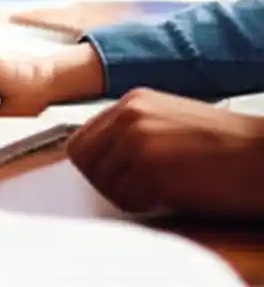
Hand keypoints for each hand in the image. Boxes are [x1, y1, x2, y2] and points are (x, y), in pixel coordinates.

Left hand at [68, 89, 263, 216]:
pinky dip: (144, 206)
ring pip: (103, 184)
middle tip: (137, 189)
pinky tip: (171, 196)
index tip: (111, 177)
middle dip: (105, 181)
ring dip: (127, 195)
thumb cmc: (227, 145)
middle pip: (83, 162)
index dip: (93, 165)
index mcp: (132, 102)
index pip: (81, 139)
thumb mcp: (170, 122)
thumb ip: (132, 132)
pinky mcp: (151, 169)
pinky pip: (126, 200)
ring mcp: (138, 141)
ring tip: (161, 190)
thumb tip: (99, 160)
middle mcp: (129, 116)